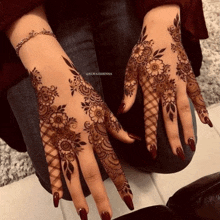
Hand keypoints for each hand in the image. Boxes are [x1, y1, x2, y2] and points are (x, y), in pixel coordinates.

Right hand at [30, 56, 135, 218]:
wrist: (57, 81)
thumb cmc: (82, 92)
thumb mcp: (103, 108)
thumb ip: (117, 128)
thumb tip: (132, 141)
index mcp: (96, 132)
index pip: (112, 163)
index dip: (122, 182)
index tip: (129, 199)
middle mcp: (81, 140)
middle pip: (92, 174)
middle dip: (101, 197)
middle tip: (107, 217)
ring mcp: (63, 141)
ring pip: (71, 174)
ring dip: (78, 196)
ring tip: (84, 214)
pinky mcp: (49, 140)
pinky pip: (52, 165)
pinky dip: (54, 182)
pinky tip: (58, 198)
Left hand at [118, 13, 211, 159]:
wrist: (160, 32)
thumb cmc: (143, 53)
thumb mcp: (131, 71)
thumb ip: (129, 93)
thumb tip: (121, 111)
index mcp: (151, 90)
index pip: (150, 119)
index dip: (151, 137)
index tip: (153, 152)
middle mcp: (167, 90)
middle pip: (170, 119)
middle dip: (173, 138)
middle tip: (178, 155)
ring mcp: (180, 85)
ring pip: (185, 111)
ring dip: (189, 129)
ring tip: (192, 145)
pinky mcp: (189, 79)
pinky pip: (197, 96)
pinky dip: (202, 109)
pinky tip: (207, 123)